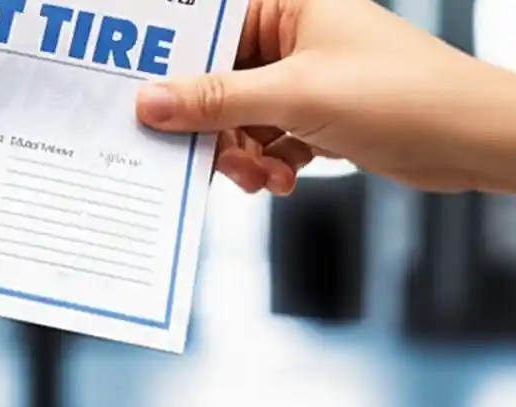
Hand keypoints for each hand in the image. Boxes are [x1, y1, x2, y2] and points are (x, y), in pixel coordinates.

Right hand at [134, 0, 515, 195]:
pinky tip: (283, 180)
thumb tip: (150, 101)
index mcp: (290, 5)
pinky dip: (268, 165)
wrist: (470, 140)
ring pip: (238, 119)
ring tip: (260, 178)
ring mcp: (305, 77)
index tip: (144, 100)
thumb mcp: (295, 96)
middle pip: (217, 81)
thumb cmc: (402, 95)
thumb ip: (216, 100)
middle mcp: (295, 35)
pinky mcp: (316, 116)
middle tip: (212, 158)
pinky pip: (266, 141)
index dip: (173, 66)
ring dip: (242, 155)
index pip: (209, 28)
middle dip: (213, 128)